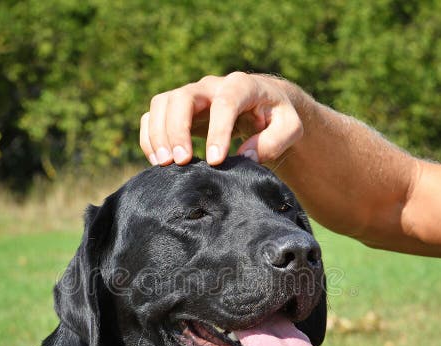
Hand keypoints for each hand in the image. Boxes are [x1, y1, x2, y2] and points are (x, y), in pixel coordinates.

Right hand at [139, 72, 303, 165]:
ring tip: (165, 165)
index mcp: (242, 85)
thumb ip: (274, 141)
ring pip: (161, 104)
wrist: (265, 106)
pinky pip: (153, 116)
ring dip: (158, 134)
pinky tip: (159, 161)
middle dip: (177, 130)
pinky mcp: (178, 109)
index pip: (224, 102)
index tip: (215, 161)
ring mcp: (191, 95)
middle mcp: (211, 86)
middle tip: (181, 162)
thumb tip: (245, 156)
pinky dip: (150, 137)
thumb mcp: (290, 127)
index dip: (217, 131)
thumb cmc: (278, 117)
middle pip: (182, 97)